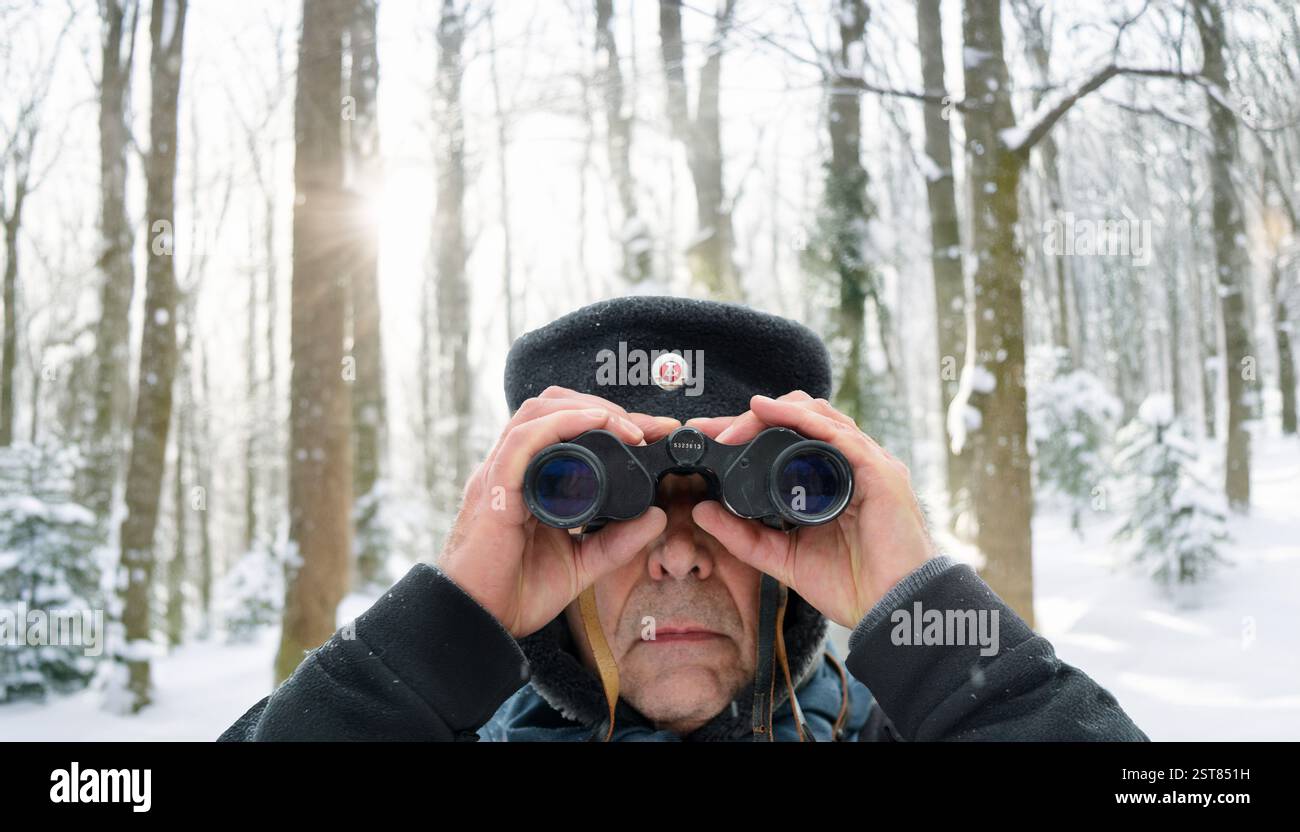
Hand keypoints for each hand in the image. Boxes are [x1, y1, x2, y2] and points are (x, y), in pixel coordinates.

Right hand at [437, 386, 680, 638]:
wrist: (477, 622)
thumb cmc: (514, 594)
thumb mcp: (580, 564)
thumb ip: (617, 543)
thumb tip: (656, 516)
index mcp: (528, 480)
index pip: (565, 428)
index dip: (610, 421)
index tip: (654, 433)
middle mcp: (512, 469)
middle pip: (553, 407)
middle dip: (604, 407)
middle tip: (647, 428)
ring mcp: (500, 475)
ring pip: (538, 411)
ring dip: (587, 408)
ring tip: (627, 426)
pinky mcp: (494, 490)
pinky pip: (523, 441)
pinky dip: (561, 424)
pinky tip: (595, 423)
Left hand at [687, 391, 937, 629]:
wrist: (893, 611)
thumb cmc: (853, 585)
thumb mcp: (784, 557)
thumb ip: (745, 536)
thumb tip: (702, 510)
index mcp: (830, 482)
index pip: (787, 441)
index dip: (747, 434)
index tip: (706, 438)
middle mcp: (849, 466)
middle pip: (798, 421)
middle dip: (751, 420)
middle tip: (711, 431)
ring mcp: (866, 464)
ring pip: (814, 416)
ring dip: (768, 415)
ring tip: (731, 427)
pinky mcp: (877, 469)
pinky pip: (834, 431)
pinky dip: (797, 417)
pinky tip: (765, 411)